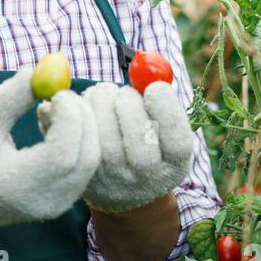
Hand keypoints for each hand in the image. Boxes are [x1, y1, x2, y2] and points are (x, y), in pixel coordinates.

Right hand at [0, 67, 100, 237]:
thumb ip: (8, 98)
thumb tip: (35, 71)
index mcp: (20, 185)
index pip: (63, 153)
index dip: (69, 117)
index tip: (57, 93)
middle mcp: (46, 200)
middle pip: (87, 156)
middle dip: (82, 117)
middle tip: (62, 94)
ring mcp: (59, 205)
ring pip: (91, 160)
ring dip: (82, 127)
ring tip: (50, 110)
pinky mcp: (64, 202)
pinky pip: (84, 166)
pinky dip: (79, 141)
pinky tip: (52, 128)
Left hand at [43, 80, 192, 212]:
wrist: (123, 186)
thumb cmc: (148, 143)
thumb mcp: (164, 130)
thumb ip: (160, 103)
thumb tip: (147, 73)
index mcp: (175, 166)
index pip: (177, 142)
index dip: (166, 110)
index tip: (155, 87)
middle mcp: (147, 179)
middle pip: (139, 144)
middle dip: (128, 104)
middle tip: (123, 91)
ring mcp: (115, 181)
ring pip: (107, 139)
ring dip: (102, 104)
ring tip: (103, 94)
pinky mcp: (87, 175)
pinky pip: (83, 139)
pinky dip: (82, 112)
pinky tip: (87, 105)